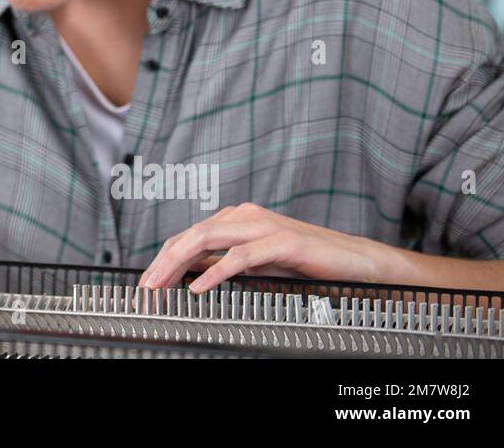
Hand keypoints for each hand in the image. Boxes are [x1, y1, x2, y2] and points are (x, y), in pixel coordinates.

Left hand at [137, 202, 391, 292]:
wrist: (358, 262)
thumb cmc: (308, 264)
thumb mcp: (258, 265)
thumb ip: (225, 263)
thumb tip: (188, 273)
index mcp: (238, 219)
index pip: (190, 235)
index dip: (164, 257)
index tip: (147, 282)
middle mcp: (247, 216)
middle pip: (192, 234)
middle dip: (163, 260)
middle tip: (145, 287)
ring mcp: (265, 226)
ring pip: (208, 237)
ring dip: (179, 262)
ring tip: (161, 285)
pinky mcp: (284, 241)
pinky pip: (242, 255)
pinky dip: (216, 271)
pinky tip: (200, 287)